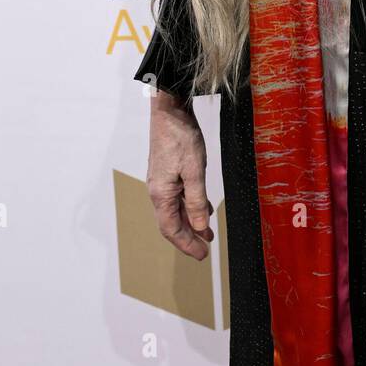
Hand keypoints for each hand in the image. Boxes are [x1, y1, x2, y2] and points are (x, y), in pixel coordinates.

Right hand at [146, 89, 213, 261]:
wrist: (169, 110)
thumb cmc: (180, 137)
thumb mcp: (194, 170)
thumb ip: (197, 200)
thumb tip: (200, 226)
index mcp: (161, 194)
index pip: (171, 229)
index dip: (187, 244)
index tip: (202, 255)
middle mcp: (158, 190)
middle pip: (171, 223)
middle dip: (188, 237)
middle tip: (205, 249)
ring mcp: (161, 181)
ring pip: (175, 210)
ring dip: (191, 222)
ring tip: (207, 232)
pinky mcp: (167, 171)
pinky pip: (178, 197)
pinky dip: (191, 206)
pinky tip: (203, 207)